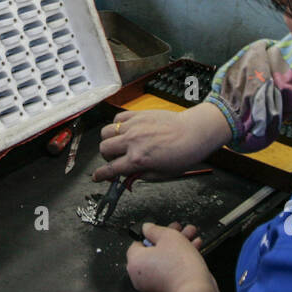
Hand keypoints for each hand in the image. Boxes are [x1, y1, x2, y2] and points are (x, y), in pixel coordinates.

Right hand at [95, 104, 231, 181]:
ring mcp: (133, 127)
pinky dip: (117, 125)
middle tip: (116, 159)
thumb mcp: (162, 174)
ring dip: (109, 140)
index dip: (101, 175)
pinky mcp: (137, 115)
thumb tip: (129, 176)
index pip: (111, 169)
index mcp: (137, 160)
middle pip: (104, 149)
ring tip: (119, 144)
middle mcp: (132, 142)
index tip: (97, 176)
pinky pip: (117, 119)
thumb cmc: (183, 154)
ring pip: (106, 132)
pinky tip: (125, 130)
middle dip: (106, 158)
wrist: (194, 133)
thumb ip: (141, 175)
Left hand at [126, 223, 220, 291]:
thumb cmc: (180, 266)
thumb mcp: (168, 237)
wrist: (195, 291)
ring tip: (191, 236)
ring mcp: (152, 285)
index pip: (138, 242)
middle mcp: (140, 276)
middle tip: (180, 230)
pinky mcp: (166, 291)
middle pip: (153, 250)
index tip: (162, 228)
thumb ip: (154, 229)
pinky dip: (180, 260)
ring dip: (178, 247)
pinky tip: (193, 248)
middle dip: (170, 238)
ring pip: (164, 260)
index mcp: (135, 262)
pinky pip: (170, 271)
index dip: (152, 232)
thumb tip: (147, 228)